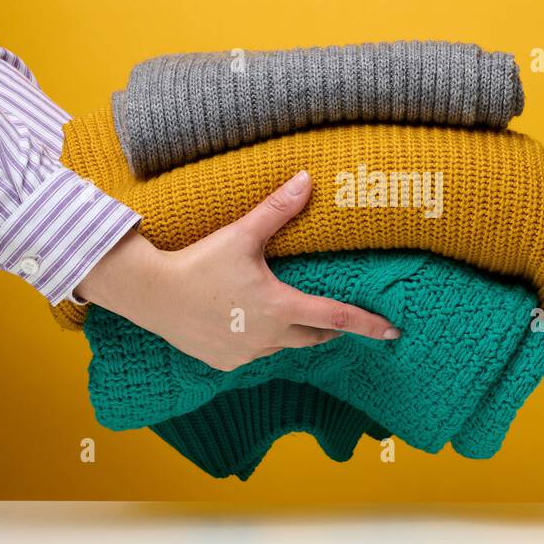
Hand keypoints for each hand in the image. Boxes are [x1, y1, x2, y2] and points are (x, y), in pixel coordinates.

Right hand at [74, 169, 399, 370]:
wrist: (150, 294)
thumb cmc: (198, 262)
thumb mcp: (241, 235)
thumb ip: (277, 211)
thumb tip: (307, 180)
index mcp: (281, 307)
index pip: (337, 318)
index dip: (368, 324)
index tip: (393, 330)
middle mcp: (269, 338)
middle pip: (315, 336)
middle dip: (330, 327)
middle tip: (341, 319)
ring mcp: (247, 355)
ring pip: (283, 345)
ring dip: (291, 331)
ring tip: (287, 313)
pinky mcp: (226, 363)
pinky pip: (254, 353)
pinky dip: (259, 340)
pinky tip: (247, 323)